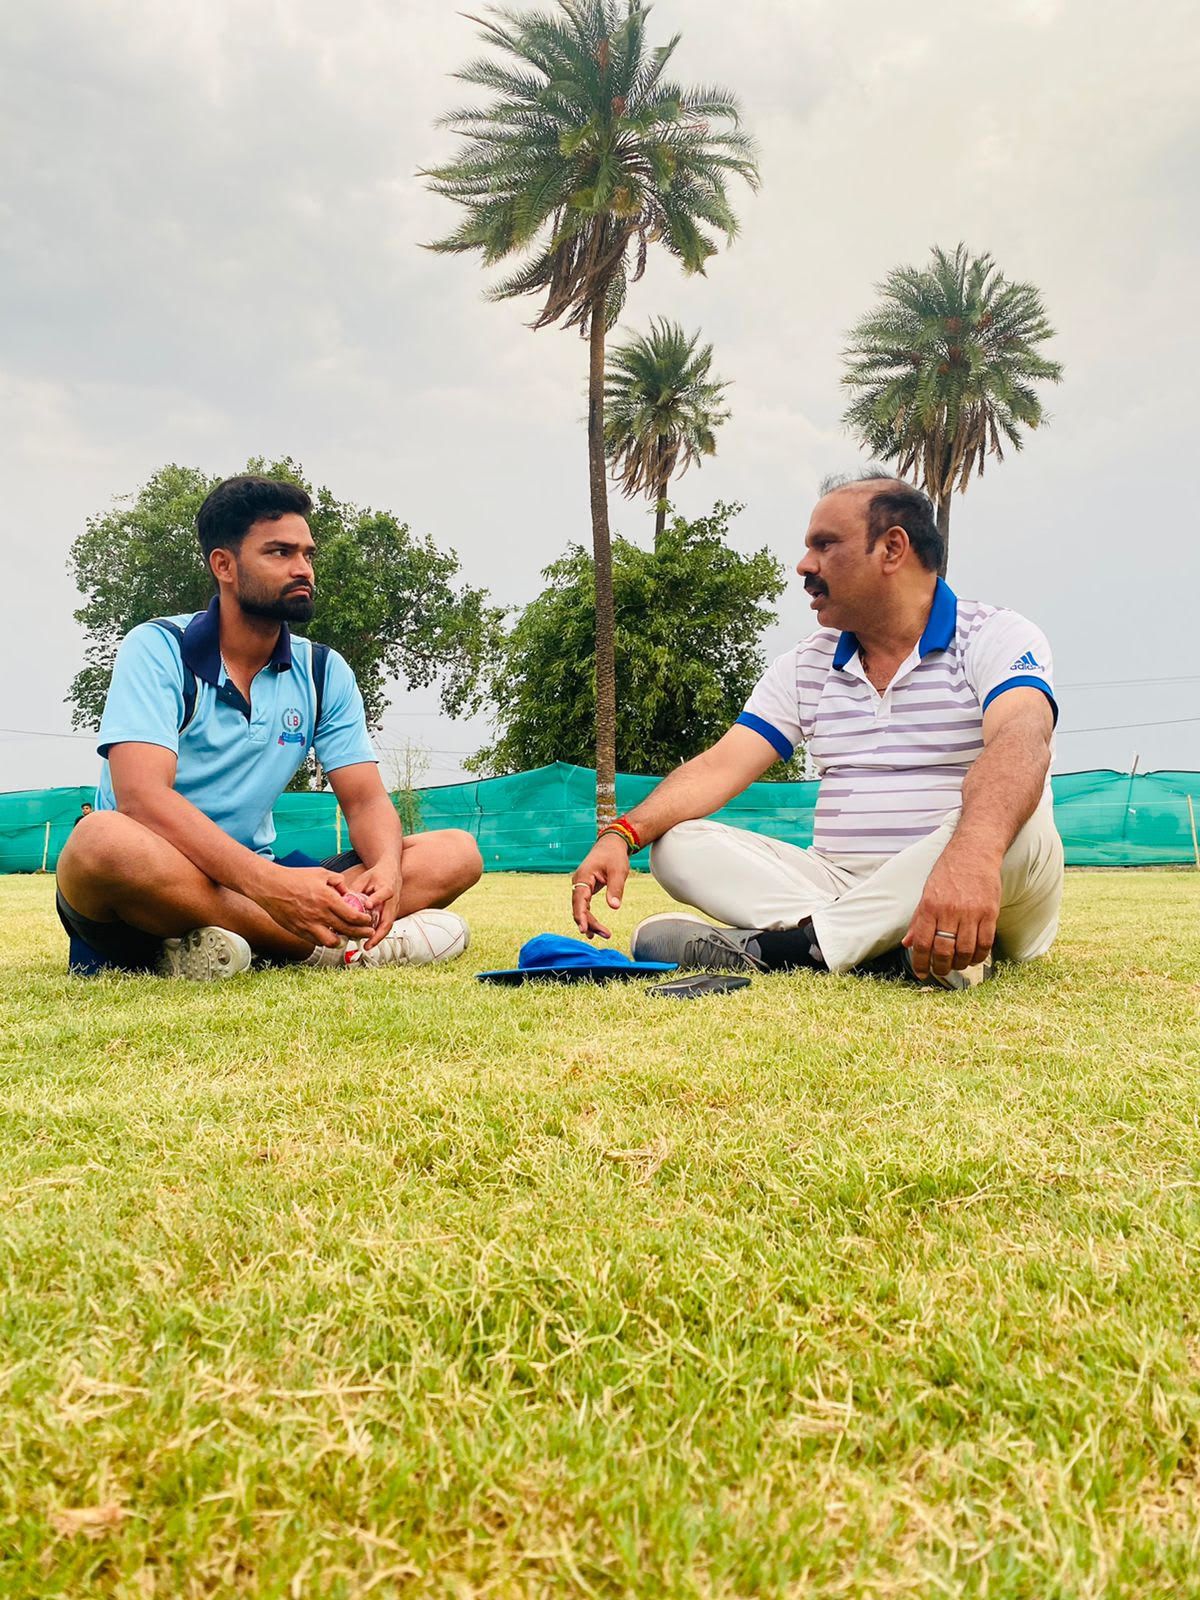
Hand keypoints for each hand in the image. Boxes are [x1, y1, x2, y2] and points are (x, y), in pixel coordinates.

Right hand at [256, 865, 374, 948]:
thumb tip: (348, 892)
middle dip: (361, 933)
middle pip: (347, 931)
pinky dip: (326, 940)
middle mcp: (319, 914)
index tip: (368, 920)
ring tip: (348, 937)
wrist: (270, 886)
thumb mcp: (321, 873)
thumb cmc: (295, 877)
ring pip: (332, 942)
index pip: (353, 916)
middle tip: (367, 933)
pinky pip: (316, 941)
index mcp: (327, 899)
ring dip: (343, 941)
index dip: (364, 921)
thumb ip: (338, 881)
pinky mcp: (298, 931)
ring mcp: (308, 925)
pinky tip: (330, 936)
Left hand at [351, 863, 401, 951]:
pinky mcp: (391, 915)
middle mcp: (393, 901)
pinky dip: (376, 935)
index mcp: (387, 887)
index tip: (368, 904)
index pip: (384, 893)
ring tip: (367, 946)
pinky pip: (384, 926)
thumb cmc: (376, 876)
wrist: (390, 873)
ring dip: (377, 937)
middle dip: (378, 933)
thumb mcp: (364, 879)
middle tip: (368, 943)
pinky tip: (367, 941)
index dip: (376, 899)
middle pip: (388, 919)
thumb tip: (341, 902)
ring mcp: (393, 909)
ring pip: (387, 926)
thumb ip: (355, 890)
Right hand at [570, 835, 632, 938]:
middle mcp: (578, 883)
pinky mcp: (585, 889)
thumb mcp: (618, 871)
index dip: (581, 916)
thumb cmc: (614, 856)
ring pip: (581, 909)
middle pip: (579, 908)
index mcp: (583, 877)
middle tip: (606, 934)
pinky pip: (584, 906)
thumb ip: (616, 888)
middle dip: (590, 923)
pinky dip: (588, 917)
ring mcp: (581, 886)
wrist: (611, 844)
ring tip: (603, 934)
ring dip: (590, 922)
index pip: (579, 900)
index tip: (584, 929)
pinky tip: (593, 930)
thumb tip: (614, 907)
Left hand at [903, 844, 1000, 980]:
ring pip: (965, 951)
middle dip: (940, 967)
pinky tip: (974, 958)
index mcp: (929, 906)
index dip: (920, 963)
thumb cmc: (948, 872)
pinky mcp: (990, 912)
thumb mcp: (926, 893)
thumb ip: (918, 920)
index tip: (921, 973)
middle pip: (944, 951)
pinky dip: (979, 956)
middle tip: (940, 971)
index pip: (922, 943)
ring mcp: (971, 912)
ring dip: (960, 964)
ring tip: (957, 965)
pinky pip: (985, 943)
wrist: (974, 852)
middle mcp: (949, 911)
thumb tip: (907, 943)